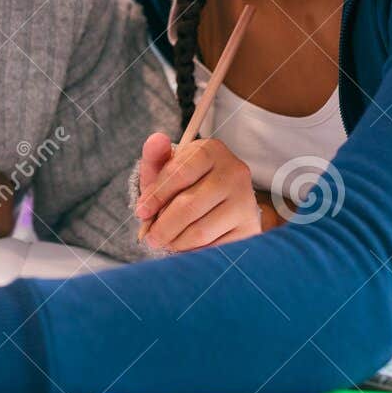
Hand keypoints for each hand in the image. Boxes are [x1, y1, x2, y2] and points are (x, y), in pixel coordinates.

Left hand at [135, 133, 261, 251]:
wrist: (217, 200)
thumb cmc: (185, 182)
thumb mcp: (166, 166)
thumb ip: (155, 155)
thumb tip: (156, 140)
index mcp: (211, 151)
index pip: (179, 173)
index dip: (155, 196)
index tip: (141, 212)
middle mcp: (234, 173)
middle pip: (188, 206)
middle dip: (162, 226)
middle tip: (150, 237)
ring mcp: (246, 202)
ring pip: (200, 231)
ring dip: (175, 242)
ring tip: (165, 242)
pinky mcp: (250, 229)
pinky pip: (214, 249)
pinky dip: (193, 252)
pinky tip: (185, 247)